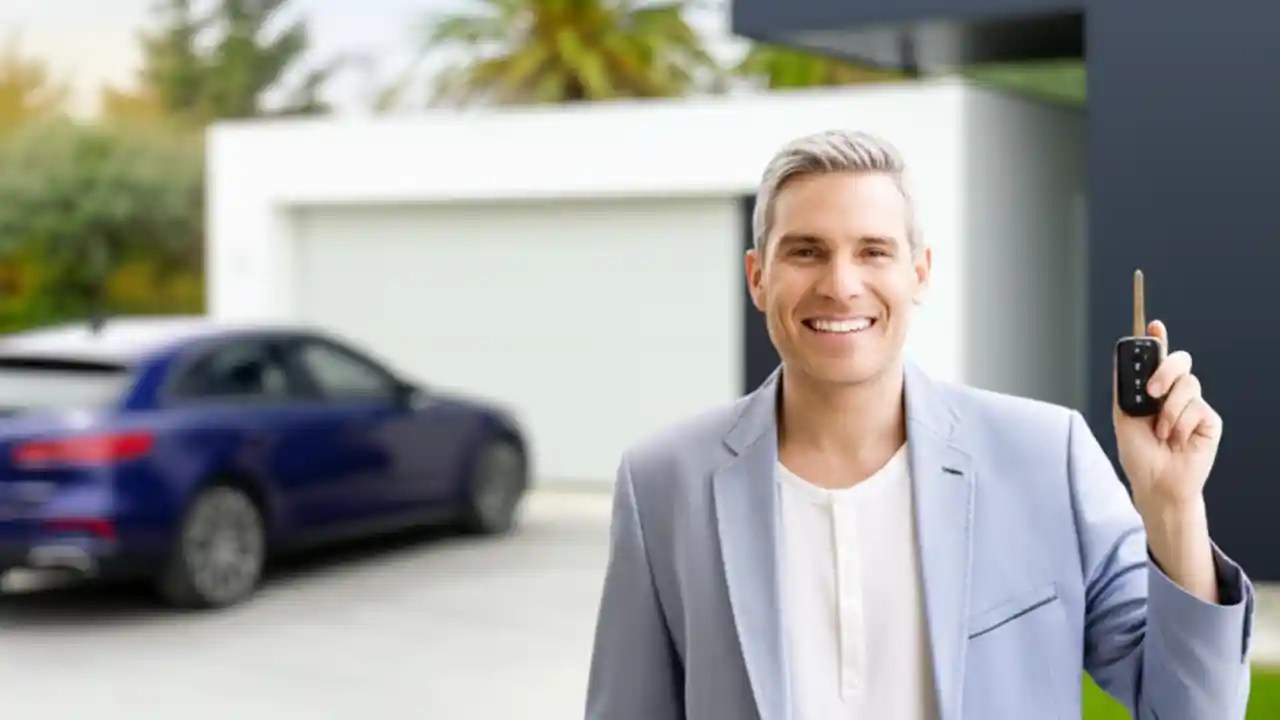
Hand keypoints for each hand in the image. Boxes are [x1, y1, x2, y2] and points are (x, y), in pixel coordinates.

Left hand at [1113, 319, 1223, 511]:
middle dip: (1165, 370)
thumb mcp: (1122, 416)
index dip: (1158, 339)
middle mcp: (1175, 393)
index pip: (1159, 358)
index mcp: (1154, 390)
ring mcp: (1194, 405)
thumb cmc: (1138, 453)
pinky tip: (1176, 441)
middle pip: (1180, 360)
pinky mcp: (1209, 420)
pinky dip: (1180, 425)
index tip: (1153, 325)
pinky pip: (1197, 408)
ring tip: (1161, 433)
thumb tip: (1121, 358)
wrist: (1155, 482)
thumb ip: (1124, 387)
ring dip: (1168, 411)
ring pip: (1188, 384)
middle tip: (1151, 392)